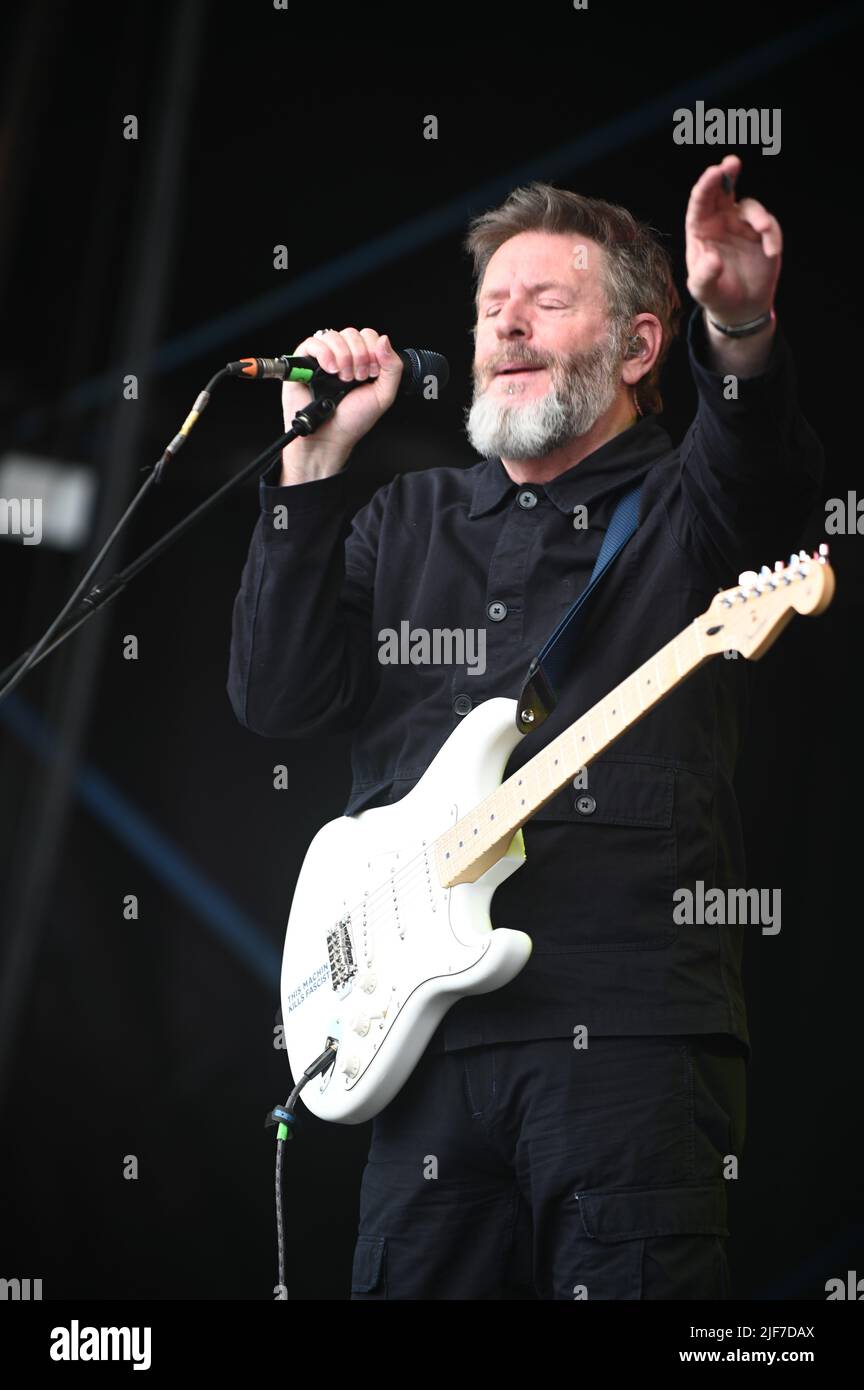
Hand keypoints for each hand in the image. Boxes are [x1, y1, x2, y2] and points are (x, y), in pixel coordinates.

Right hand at [280, 327, 402, 473]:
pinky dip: (324, 353)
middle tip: (357, 378)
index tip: (371, 373)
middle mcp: (341, 357)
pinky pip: (313, 342)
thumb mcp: (383, 395)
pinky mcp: (303, 362)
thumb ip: (392, 368)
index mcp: (360, 361)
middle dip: (359, 355)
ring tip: (342, 378)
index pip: (368, 336)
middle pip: (352, 333)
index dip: (373, 351)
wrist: (329, 438)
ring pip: (333, 335)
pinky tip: (330, 370)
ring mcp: (322, 358)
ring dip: (343, 356)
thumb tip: (384, 340)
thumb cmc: (352, 421)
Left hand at [685, 155, 781, 323]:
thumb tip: (713, 259)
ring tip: (764, 229)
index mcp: (701, 229)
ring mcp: (743, 225)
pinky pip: (770, 227)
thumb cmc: (716, 295)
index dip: (706, 186)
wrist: (740, 308)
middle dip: (727, 174)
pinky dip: (772, 236)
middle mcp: (721, 221)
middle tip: (731, 163)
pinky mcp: (763, 234)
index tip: (714, 173)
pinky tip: (770, 252)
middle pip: (723, 191)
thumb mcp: (703, 290)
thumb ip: (705, 275)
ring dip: (758, 216)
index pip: (700, 203)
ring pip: (751, 208)